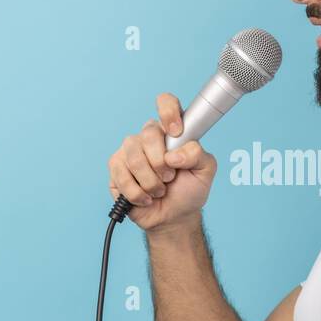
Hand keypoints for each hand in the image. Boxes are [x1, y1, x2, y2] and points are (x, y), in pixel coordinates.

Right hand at [107, 92, 216, 232]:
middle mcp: (148, 136)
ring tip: (159, 190)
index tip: (176, 132)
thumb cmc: (189, 190)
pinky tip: (145, 197)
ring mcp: (129, 150)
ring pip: (134, 158)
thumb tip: (174, 154)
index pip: (166, 103)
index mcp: (171, 130)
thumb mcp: (205, 171)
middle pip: (148, 134)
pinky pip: (122, 176)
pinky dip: (137, 193)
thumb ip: (198, 155)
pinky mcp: (116, 168)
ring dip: (151, 182)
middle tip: (169, 177)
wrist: (174, 217)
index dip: (168, 113)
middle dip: (161, 163)